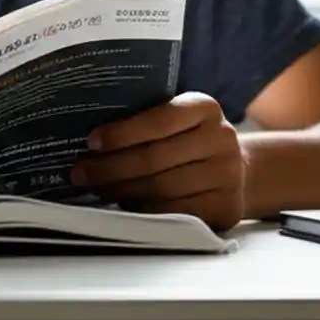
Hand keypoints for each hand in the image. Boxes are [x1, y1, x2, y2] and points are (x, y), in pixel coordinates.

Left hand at [71, 92, 246, 231]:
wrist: (237, 171)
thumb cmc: (190, 141)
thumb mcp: (178, 120)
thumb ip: (146, 122)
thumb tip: (92, 142)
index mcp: (205, 108)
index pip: (158, 120)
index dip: (121, 133)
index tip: (91, 142)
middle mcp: (221, 138)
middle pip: (154, 158)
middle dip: (111, 168)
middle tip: (82, 173)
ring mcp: (227, 175)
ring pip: (161, 188)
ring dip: (122, 191)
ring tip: (98, 189)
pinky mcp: (225, 206)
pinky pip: (174, 212)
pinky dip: (144, 210)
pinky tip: (125, 204)